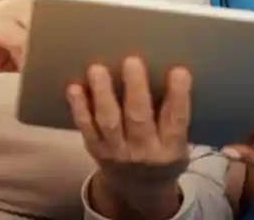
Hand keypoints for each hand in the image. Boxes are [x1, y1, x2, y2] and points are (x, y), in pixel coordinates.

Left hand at [69, 57, 192, 217]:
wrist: (138, 192)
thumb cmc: (162, 155)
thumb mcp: (178, 145)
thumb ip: (174, 117)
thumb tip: (171, 72)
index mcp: (170, 149)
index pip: (176, 120)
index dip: (178, 96)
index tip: (179, 71)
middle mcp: (143, 151)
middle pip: (139, 118)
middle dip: (135, 89)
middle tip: (132, 61)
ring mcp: (117, 152)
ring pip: (109, 121)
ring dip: (102, 94)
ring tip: (97, 70)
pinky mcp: (95, 149)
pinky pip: (86, 128)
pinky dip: (79, 108)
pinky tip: (74, 88)